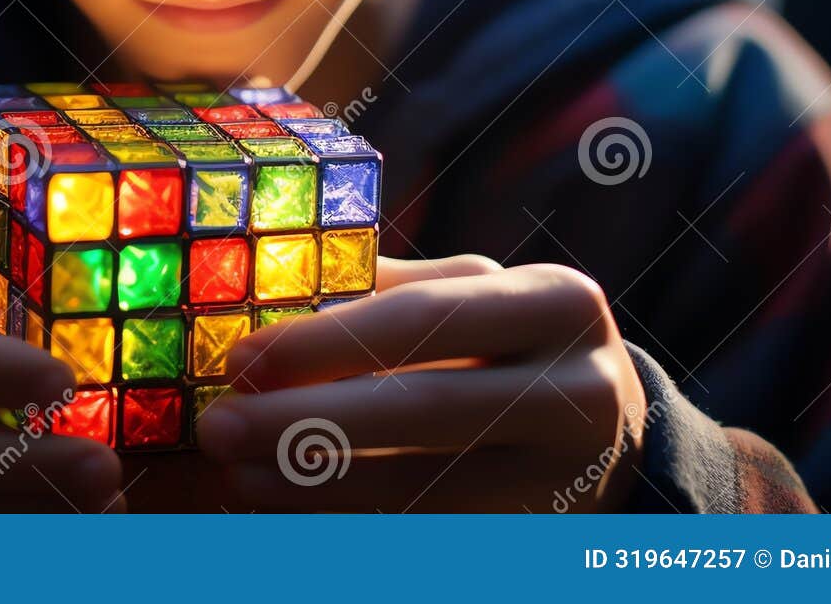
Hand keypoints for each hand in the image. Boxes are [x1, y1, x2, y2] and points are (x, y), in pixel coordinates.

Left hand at [196, 255, 646, 511]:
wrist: (608, 431)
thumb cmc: (507, 343)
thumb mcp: (470, 297)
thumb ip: (381, 294)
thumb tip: (262, 300)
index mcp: (557, 304)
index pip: (425, 321)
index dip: (324, 342)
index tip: (241, 358)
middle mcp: (581, 390)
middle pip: (426, 411)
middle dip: (309, 422)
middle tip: (221, 428)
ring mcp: (569, 477)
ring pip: (427, 490)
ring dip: (319, 489)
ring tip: (242, 481)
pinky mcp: (540, 535)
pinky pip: (431, 533)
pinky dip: (356, 526)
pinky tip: (294, 518)